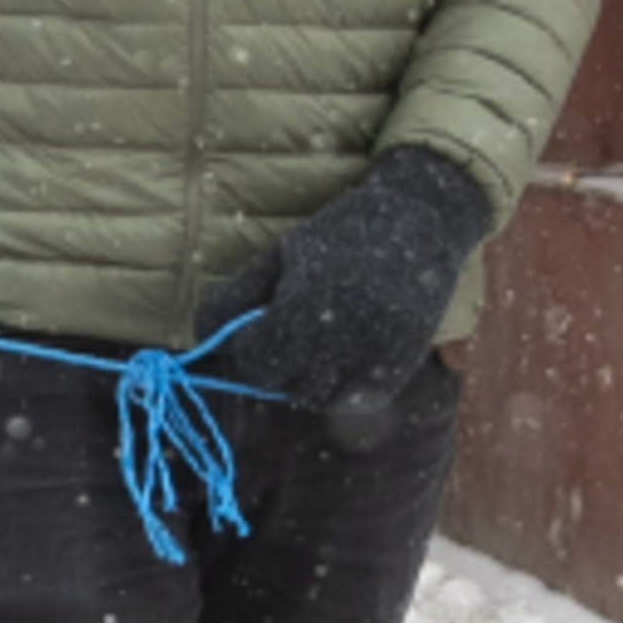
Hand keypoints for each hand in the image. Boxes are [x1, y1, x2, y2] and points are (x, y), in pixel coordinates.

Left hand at [219, 147, 491, 436]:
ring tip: (309, 343)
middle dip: (270, 365)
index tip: (247, 330)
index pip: (256, 359)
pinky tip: (338, 355)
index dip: (244, 348)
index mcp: (307, 304)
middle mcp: (343, 338)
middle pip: (283, 383)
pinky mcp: (402, 367)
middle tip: (278, 334)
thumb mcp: (280, 255)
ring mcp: (376, 357)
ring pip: (319, 398)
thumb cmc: (340, 233)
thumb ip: (237, 297)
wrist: (419, 222)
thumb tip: (202, 335)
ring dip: (303, 380)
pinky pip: (357, 400)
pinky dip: (340, 387)